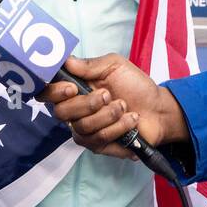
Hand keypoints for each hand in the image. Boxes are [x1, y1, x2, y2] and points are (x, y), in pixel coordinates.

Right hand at [39, 53, 186, 158]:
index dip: (54, 92)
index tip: (72, 88)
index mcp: (74, 89)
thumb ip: (90, 65)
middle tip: (108, 95)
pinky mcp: (98, 146)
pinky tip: (131, 120)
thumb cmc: (135, 85)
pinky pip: (99, 140)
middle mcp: (75, 111)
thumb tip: (66, 61)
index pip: (48, 94)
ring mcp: (85, 130)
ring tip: (125, 106)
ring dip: (109, 115)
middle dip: (88, 103)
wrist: (158, 108)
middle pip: (62, 113)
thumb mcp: (114, 66)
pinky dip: (119, 128)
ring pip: (82, 127)